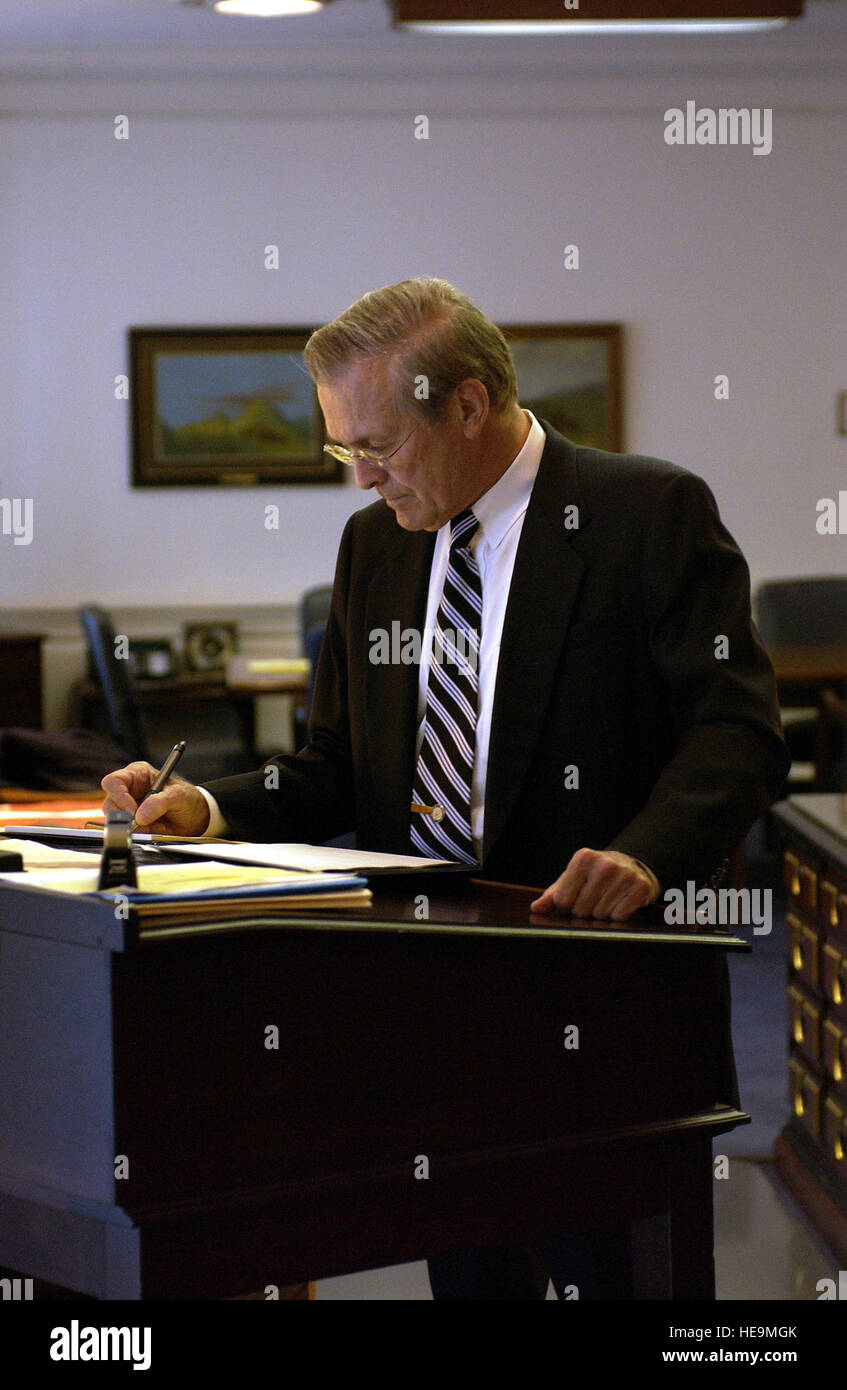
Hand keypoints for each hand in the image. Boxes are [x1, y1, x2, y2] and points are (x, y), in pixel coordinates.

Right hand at [101, 761, 210, 836]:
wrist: (195, 818)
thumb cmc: (187, 799)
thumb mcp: (179, 795)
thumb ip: (160, 802)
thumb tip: (140, 816)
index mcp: (137, 774)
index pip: (114, 781)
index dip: (119, 796)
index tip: (132, 811)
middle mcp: (129, 790)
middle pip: (110, 803)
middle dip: (123, 816)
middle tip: (140, 824)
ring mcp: (128, 808)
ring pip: (115, 820)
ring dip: (131, 827)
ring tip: (153, 826)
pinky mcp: (131, 824)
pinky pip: (125, 832)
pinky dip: (137, 835)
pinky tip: (152, 830)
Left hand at [531, 848, 657, 920]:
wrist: (631, 866)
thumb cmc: (594, 876)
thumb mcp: (571, 880)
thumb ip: (552, 895)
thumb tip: (536, 908)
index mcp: (583, 858)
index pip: (562, 900)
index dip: (567, 905)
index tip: (575, 897)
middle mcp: (605, 863)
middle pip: (581, 909)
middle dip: (584, 911)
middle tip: (592, 900)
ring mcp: (625, 875)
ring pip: (601, 915)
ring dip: (601, 914)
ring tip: (606, 900)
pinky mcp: (641, 887)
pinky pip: (620, 916)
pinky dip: (617, 915)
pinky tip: (620, 903)